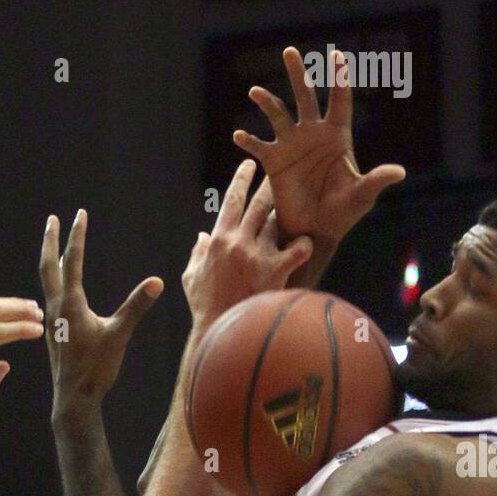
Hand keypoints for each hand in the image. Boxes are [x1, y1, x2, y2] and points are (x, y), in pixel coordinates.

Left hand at [40, 209, 161, 405]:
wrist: (74, 398)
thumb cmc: (95, 369)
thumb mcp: (119, 335)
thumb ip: (136, 307)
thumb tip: (157, 281)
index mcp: (70, 304)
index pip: (72, 261)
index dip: (77, 236)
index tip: (80, 214)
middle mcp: (56, 308)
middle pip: (48, 266)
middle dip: (50, 241)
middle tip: (52, 220)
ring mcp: (52, 320)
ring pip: (47, 282)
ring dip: (51, 261)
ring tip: (55, 249)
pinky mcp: (54, 331)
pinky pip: (50, 298)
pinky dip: (54, 283)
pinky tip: (60, 290)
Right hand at [182, 160, 312, 338]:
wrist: (219, 330)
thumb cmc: (205, 306)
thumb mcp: (192, 277)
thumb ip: (197, 254)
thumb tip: (201, 237)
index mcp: (218, 239)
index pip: (231, 199)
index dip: (241, 179)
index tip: (250, 164)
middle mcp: (239, 242)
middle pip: (259, 204)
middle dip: (270, 185)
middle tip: (281, 172)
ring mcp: (258, 255)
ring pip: (278, 223)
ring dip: (286, 216)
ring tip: (298, 206)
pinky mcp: (275, 271)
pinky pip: (297, 250)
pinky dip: (303, 245)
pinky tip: (305, 245)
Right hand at [233, 46, 404, 246]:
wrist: (315, 230)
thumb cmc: (343, 213)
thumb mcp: (362, 197)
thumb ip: (376, 180)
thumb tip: (400, 172)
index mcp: (337, 136)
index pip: (339, 100)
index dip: (339, 78)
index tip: (336, 56)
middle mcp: (313, 133)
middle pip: (305, 96)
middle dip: (298, 74)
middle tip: (289, 51)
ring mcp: (291, 145)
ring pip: (278, 115)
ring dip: (267, 102)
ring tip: (255, 92)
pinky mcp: (274, 162)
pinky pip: (259, 147)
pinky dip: (248, 141)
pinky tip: (238, 135)